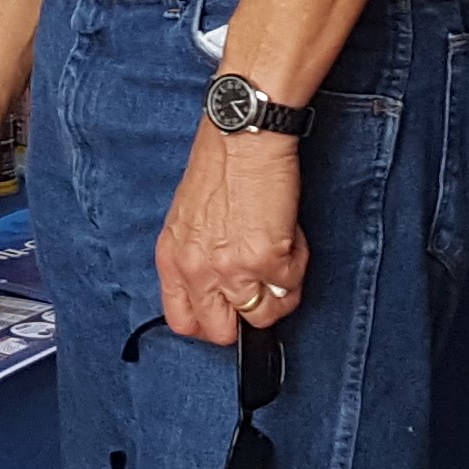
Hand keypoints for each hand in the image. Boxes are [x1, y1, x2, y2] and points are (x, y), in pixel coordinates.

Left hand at [155, 128, 305, 346]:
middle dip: (246, 315)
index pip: (182, 320)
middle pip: (221, 331)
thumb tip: (221, 286)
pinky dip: (296, 266)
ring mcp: (230, 269)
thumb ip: (195, 258)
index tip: (228, 310)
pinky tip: (288, 237)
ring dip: (278, 291)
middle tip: (261, 287)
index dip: (210, 321)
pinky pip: (290, 285)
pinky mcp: (266, 260)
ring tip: (279, 257)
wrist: (244, 138)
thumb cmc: (219, 166)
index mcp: (172, 259)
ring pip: (263, 314)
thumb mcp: (187, 220)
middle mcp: (196, 270)